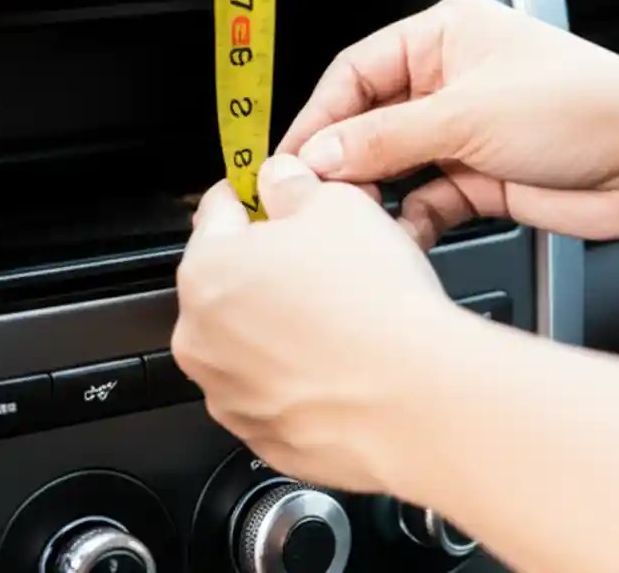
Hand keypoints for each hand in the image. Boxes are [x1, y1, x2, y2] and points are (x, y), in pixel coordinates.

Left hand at [171, 155, 470, 493]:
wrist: (417, 405)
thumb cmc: (375, 307)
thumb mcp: (337, 204)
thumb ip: (292, 185)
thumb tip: (280, 181)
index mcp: (206, 270)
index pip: (218, 210)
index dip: (256, 196)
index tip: (278, 197)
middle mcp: (201, 338)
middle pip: (229, 281)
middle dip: (271, 266)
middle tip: (328, 263)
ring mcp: (228, 395)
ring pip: (249, 341)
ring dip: (282, 325)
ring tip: (343, 318)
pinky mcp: (262, 437)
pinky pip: (273, 391)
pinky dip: (299, 376)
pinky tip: (343, 364)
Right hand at [277, 0, 618, 247]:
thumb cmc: (583, 107)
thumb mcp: (465, 116)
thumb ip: (384, 139)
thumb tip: (319, 154)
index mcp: (443, 37)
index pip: (355, 72)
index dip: (318, 116)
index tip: (289, 156)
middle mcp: (449, 80)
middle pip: (368, 122)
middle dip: (342, 161)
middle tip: (312, 196)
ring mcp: (463, 132)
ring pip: (393, 166)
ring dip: (374, 195)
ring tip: (352, 220)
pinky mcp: (479, 178)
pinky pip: (425, 200)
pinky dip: (410, 219)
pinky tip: (401, 234)